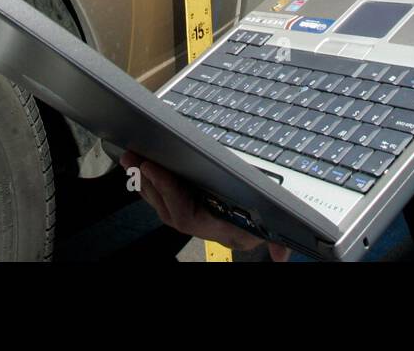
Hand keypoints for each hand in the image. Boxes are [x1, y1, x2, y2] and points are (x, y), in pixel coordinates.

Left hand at [119, 150, 291, 261]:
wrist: (252, 230)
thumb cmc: (259, 223)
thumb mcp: (270, 231)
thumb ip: (276, 243)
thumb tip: (282, 255)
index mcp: (215, 227)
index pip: (185, 215)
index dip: (168, 192)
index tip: (154, 169)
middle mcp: (197, 225)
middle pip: (164, 207)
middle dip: (149, 182)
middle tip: (136, 158)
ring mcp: (186, 217)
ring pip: (157, 203)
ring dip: (142, 181)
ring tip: (131, 158)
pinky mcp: (179, 207)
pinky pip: (158, 198)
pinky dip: (146, 182)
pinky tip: (137, 166)